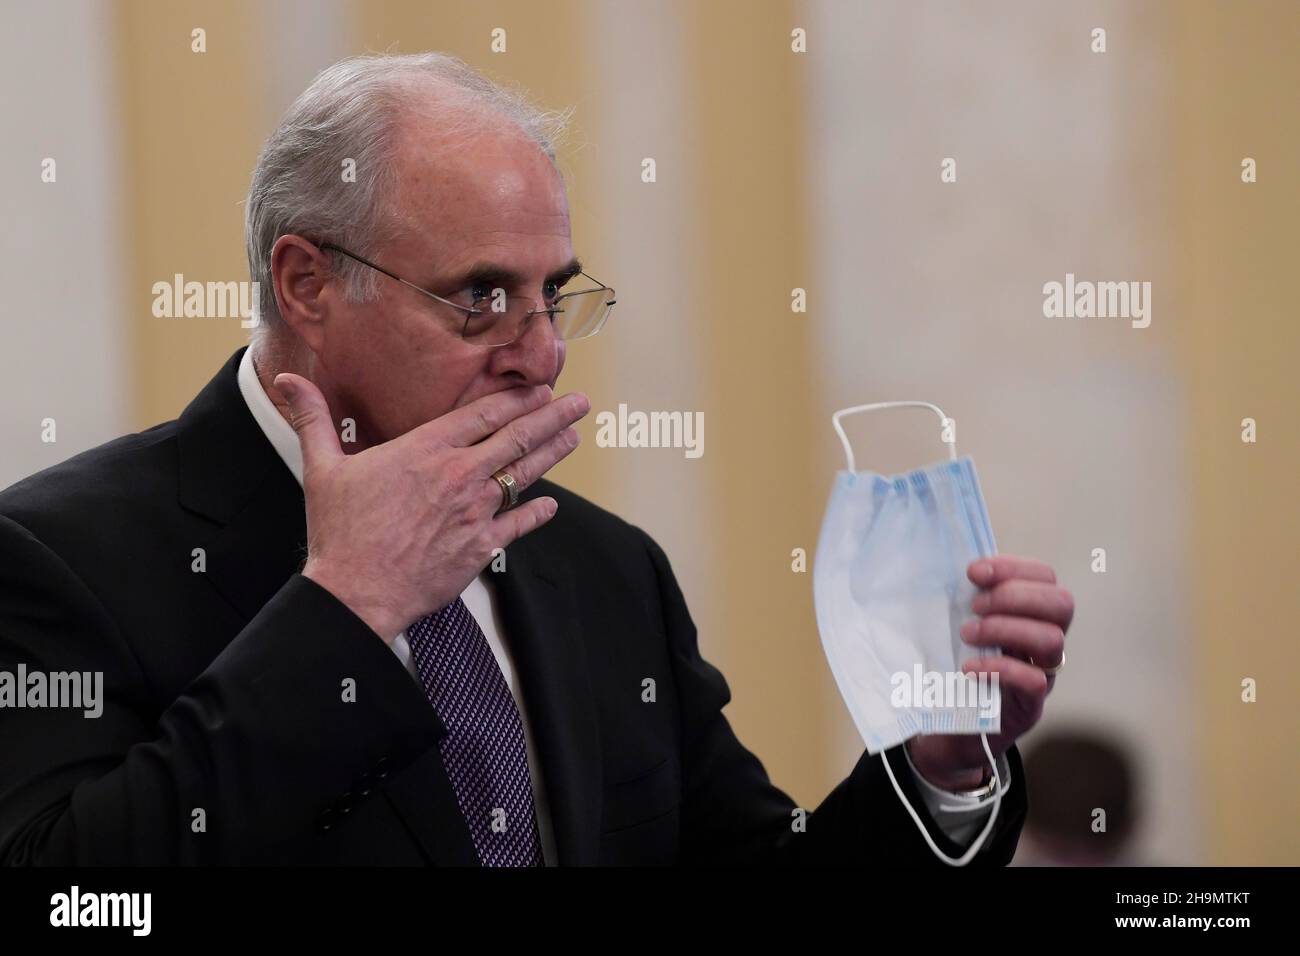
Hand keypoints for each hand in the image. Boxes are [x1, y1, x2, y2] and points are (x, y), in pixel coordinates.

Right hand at [274, 374, 589, 641]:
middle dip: (552, 417)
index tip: (539, 388)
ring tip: (575, 437)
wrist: (357, 592)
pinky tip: (551, 505)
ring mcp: (475, 512)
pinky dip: (537, 513)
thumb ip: (313, 419)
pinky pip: (518, 525)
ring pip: (525, 475)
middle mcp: (458, 475)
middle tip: (578, 403)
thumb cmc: (340, 533)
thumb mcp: (322, 468)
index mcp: (425, 450)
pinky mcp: (482, 548)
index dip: (516, 399)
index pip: (482, 414)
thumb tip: (285, 380)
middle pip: (516, 438)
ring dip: (553, 454)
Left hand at [906, 555, 1072, 790]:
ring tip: (968, 634)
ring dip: (1005, 629)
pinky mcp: (1030, 705)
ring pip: (1052, 639)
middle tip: (975, 607)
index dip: (1012, 568)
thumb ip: (963, 600)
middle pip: (1061, 603)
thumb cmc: (957, 668)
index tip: (973, 573)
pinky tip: (970, 668)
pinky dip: (1000, 669)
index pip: (1044, 577)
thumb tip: (940, 564)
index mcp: (1030, 614)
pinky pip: (1034, 681)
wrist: (953, 727)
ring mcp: (1042, 673)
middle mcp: (1044, 640)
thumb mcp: (960, 627)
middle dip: (1014, 596)